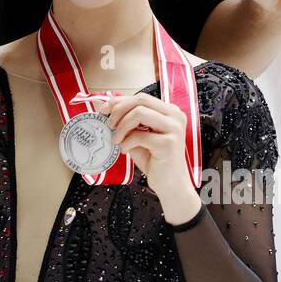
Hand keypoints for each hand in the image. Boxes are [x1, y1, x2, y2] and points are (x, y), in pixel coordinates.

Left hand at [102, 92, 199, 222]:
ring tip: (116, 140)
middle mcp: (175, 116)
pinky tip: (125, 150)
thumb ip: (129, 122)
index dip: (120, 101)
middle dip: (119, 111)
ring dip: (122, 127)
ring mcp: (174, 129)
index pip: (141, 97)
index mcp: (169, 111)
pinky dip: (127, 142)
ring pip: (139, 114)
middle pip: (140, 101)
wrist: (170, 184)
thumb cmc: (155, 160)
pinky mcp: (169, 144)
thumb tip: (107, 108)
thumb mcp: (140, 136)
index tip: (104, 110)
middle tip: (108, 125)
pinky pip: (140, 136)